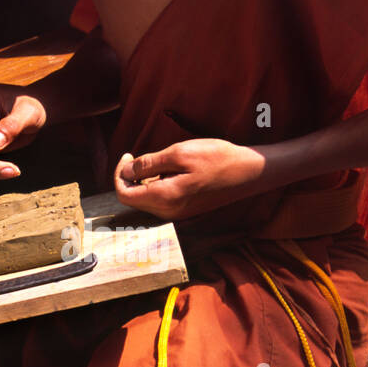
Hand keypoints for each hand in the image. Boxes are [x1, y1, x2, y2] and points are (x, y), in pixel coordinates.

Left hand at [113, 139, 266, 218]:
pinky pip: (160, 200)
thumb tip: (127, 171)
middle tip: (139, 156)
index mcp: (165, 197)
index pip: (124, 194)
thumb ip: (150, 163)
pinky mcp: (185, 211)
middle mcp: (169, 211)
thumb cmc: (217, 158)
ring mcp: (178, 214)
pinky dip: (157, 185)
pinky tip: (173, 172)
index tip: (128, 156)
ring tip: (162, 162)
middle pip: (133, 199)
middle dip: (131, 177)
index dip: (119, 174)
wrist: (248, 172)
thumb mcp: (181, 152)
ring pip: (147, 200)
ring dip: (145, 181)